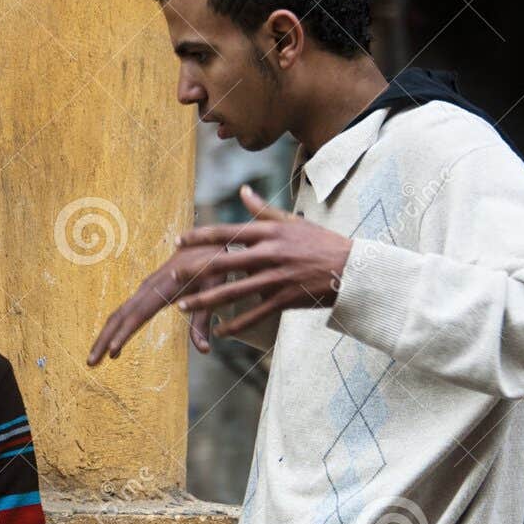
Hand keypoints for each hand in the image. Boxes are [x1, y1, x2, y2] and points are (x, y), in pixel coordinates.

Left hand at [87, 184, 352, 363]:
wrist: (352, 268)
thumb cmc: (321, 242)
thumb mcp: (292, 221)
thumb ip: (263, 210)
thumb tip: (242, 191)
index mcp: (270, 232)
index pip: (228, 232)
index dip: (200, 236)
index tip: (178, 240)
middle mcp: (271, 252)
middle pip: (225, 261)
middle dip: (195, 269)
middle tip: (171, 275)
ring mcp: (278, 276)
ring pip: (235, 291)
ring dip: (207, 300)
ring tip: (183, 307)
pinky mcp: (286, 298)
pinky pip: (255, 313)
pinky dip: (236, 324)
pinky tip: (219, 332)